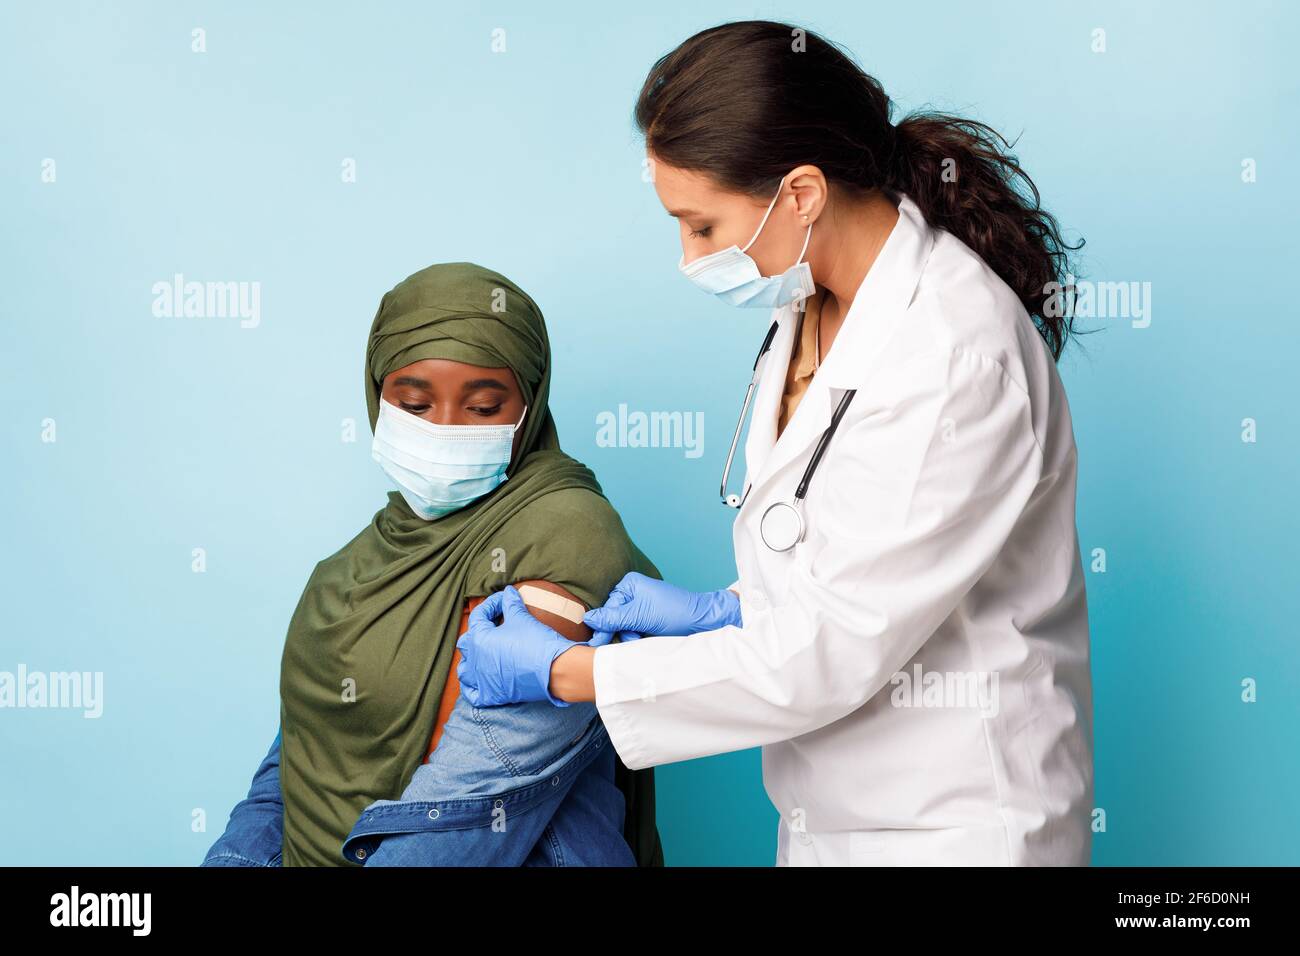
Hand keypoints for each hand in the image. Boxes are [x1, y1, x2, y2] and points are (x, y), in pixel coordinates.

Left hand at [456, 586, 581, 707]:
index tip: (504, 599)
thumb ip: (510, 604)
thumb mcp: (522, 618)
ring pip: (464, 670)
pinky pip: (472, 693)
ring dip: (470, 660)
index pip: (479, 615)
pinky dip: (472, 687)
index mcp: (479, 639)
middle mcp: (475, 660)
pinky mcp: (491, 695)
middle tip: (495, 624)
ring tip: (483, 652)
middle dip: (478, 630)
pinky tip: (479, 681)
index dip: (491, 604)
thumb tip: (508, 592)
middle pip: (467, 642)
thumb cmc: (536, 643)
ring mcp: (481, 680)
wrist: (554, 670)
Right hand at [582, 572, 741, 644]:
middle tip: (632, 640)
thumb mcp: (640, 616)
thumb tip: (588, 619)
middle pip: (614, 619)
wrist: (703, 622)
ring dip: (631, 638)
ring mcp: (641, 608)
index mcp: (629, 585)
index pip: (607, 609)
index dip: (604, 627)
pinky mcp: (648, 620)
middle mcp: (633, 594)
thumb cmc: (675, 613)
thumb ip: (613, 618)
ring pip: (623, 628)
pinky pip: (634, 631)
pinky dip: (637, 639)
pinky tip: (645, 641)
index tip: (596, 643)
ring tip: (644, 639)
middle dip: (622, 632)